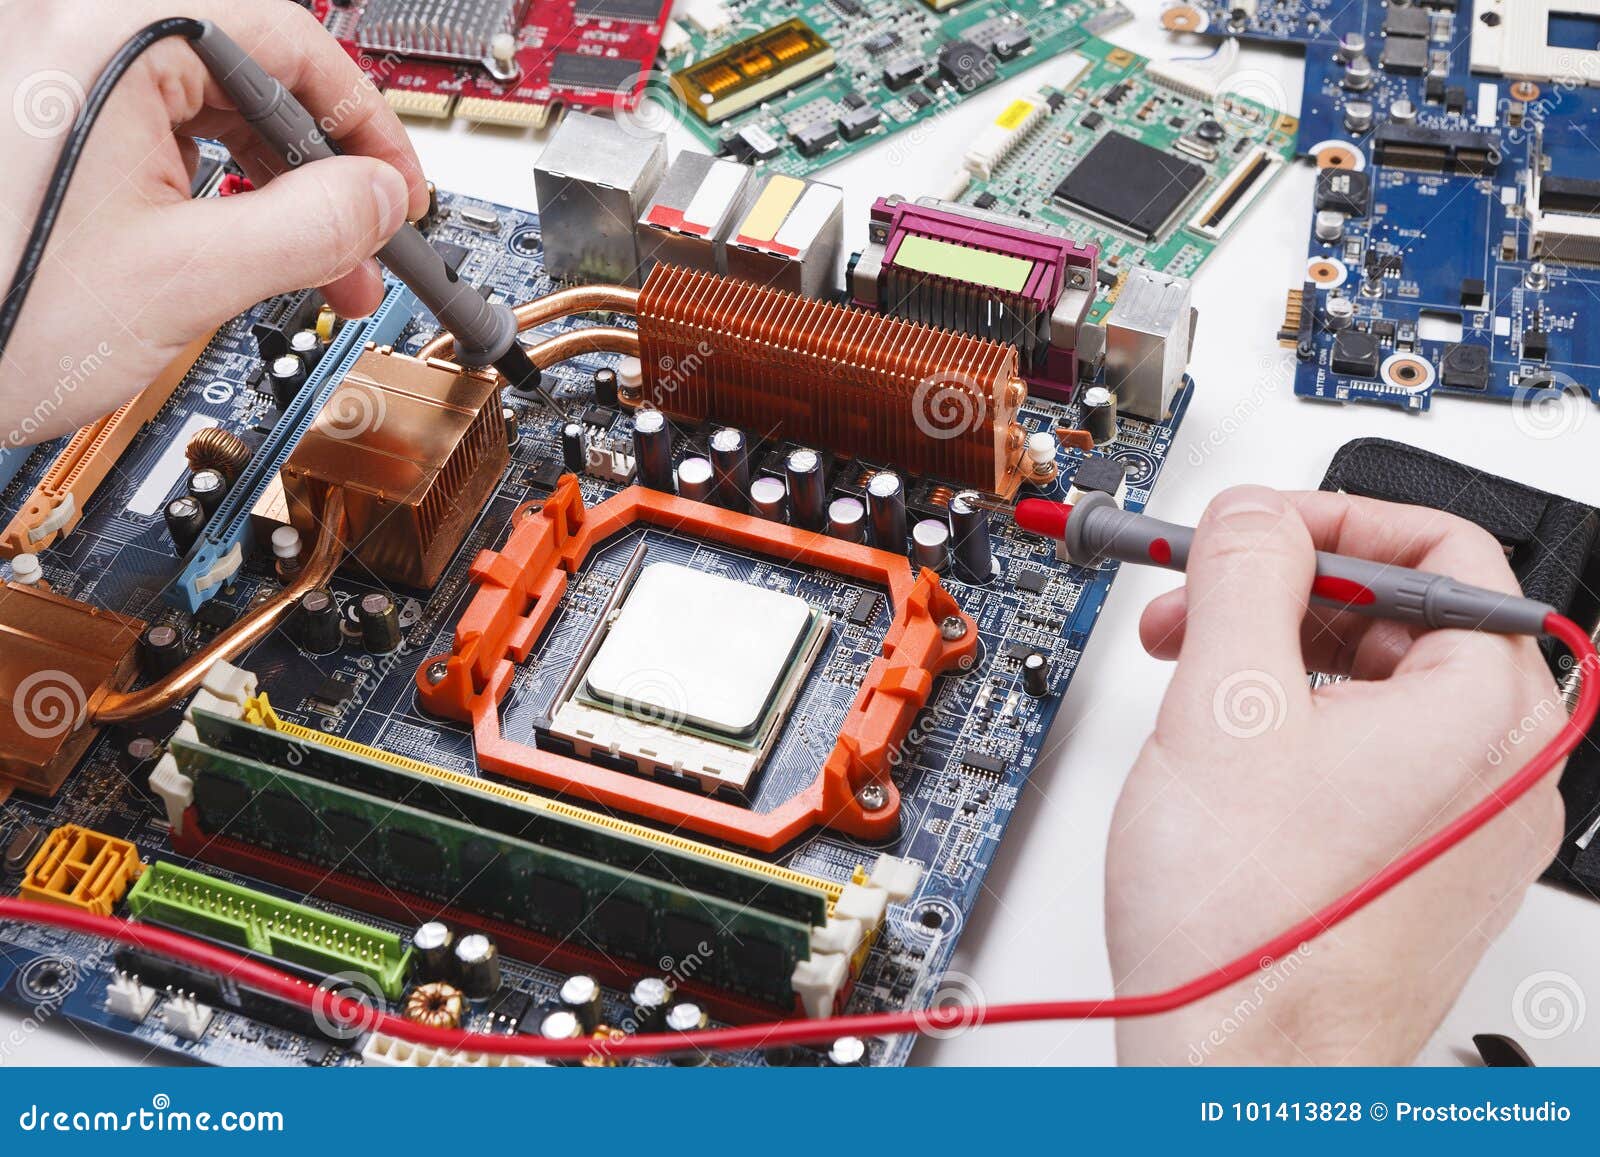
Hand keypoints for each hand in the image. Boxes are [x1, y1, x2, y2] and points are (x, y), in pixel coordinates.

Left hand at [0, 0, 427, 443]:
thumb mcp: (188, 277)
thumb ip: (311, 227)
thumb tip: (379, 199)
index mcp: (107, 33)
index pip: (287, 41)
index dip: (365, 124)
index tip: (398, 191)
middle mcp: (68, 31)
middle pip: (249, 72)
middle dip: (323, 171)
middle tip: (365, 246)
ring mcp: (47, 73)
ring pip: (206, 106)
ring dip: (274, 187)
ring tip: (314, 268)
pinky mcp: (36, 118)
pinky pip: (154, 129)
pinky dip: (213, 188)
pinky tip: (242, 246)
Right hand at [1106, 487, 1565, 1064]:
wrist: (1241, 1072)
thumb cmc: (1252, 932)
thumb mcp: (1224, 703)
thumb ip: (1243, 571)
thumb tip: (1252, 512)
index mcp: (1489, 712)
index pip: (1442, 546)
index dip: (1331, 517)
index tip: (1253, 528)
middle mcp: (1503, 770)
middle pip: (1402, 617)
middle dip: (1284, 591)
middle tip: (1195, 605)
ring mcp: (1469, 826)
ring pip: (1377, 687)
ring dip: (1277, 657)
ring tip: (1189, 681)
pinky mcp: (1424, 866)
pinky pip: (1371, 757)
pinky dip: (1295, 727)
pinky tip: (1222, 752)